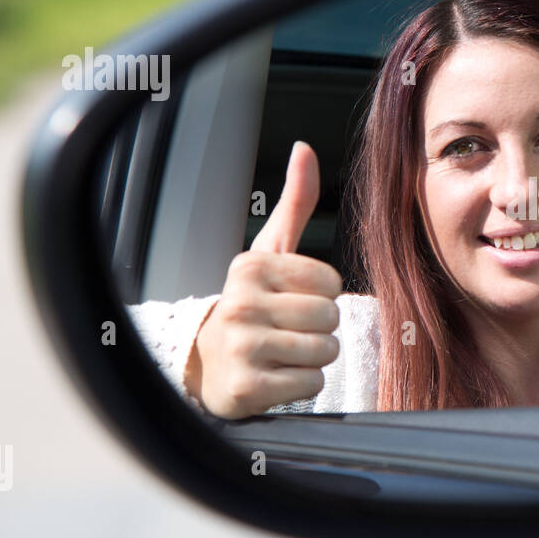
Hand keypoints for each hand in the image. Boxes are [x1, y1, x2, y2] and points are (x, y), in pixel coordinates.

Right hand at [187, 141, 342, 417]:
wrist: (207, 365)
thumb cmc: (250, 305)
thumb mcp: (269, 252)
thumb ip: (295, 203)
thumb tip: (306, 149)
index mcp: (251, 267)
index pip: (331, 282)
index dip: (322, 295)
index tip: (293, 299)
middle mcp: (241, 304)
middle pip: (330, 318)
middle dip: (319, 328)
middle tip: (288, 330)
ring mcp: (242, 348)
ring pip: (324, 351)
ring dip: (314, 358)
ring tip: (284, 353)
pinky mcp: (248, 388)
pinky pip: (311, 384)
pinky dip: (302, 385)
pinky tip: (276, 376)